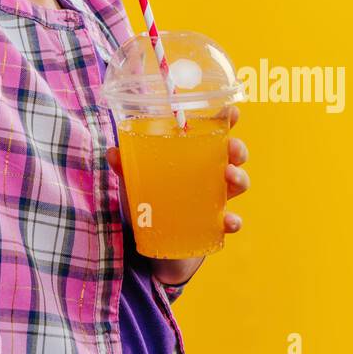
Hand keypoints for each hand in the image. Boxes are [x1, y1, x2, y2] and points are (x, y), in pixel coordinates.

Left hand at [105, 101, 250, 239]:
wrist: (153, 242)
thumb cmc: (149, 200)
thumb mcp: (135, 179)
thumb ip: (125, 165)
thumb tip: (112, 152)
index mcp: (193, 155)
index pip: (214, 132)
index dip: (226, 119)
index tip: (232, 112)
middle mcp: (210, 174)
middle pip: (233, 155)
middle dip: (238, 148)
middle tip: (232, 147)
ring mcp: (215, 199)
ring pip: (237, 183)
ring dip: (240, 177)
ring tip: (230, 175)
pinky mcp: (215, 225)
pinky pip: (230, 222)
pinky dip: (233, 221)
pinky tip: (228, 220)